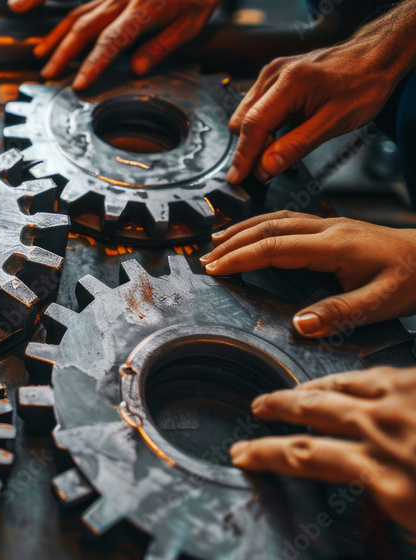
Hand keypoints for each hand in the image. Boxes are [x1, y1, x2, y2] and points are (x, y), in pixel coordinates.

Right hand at [23, 0, 220, 89]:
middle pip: (85, 27)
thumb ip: (161, 45)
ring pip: (78, 15)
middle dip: (64, 54)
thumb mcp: (191, 22)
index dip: (93, 63)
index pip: (112, 40)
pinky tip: (54, 36)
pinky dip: (64, 22)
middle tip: (48, 76)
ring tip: (42, 58)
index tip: (79, 84)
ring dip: (57, 38)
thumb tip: (136, 69)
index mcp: (144, 9)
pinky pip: (82, 6)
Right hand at [201, 211, 415, 337]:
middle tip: (205, 259)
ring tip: (217, 242)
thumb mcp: (380, 304)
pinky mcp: (334, 228)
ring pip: (275, 218)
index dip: (240, 257)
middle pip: (268, 227)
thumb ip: (339, 313)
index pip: (273, 247)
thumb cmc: (414, 280)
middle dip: (232, 242)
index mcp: (334, 246)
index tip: (214, 269)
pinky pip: (287, 220)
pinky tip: (252, 233)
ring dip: (243, 229)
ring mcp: (331, 224)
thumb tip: (299, 324)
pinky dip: (261, 225)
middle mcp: (328, 228)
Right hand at [226, 34, 404, 183]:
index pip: (253, 124)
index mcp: (290, 82)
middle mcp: (274, 74)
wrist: (376, 56)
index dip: (243, 155)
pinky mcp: (274, 76)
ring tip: (282, 147)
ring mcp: (272, 73)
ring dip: (258, 137)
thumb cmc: (363, 84)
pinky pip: (256, 106)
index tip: (236, 179)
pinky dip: (264, 125)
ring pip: (246, 114)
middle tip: (271, 166)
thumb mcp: (335, 122)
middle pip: (243, 121)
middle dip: (252, 147)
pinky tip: (283, 132)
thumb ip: (297, 145)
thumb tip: (266, 167)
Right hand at [230, 366, 415, 533]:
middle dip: (277, 409)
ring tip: (291, 390)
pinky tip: (349, 378)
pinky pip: (375, 372)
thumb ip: (390, 506)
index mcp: (390, 481)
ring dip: (308, 388)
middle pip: (312, 414)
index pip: (305, 460)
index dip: (266, 455)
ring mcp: (404, 402)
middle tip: (258, 407)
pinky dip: (350, 376)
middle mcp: (385, 434)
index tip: (244, 454)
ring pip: (339, 386)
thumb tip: (371, 499)